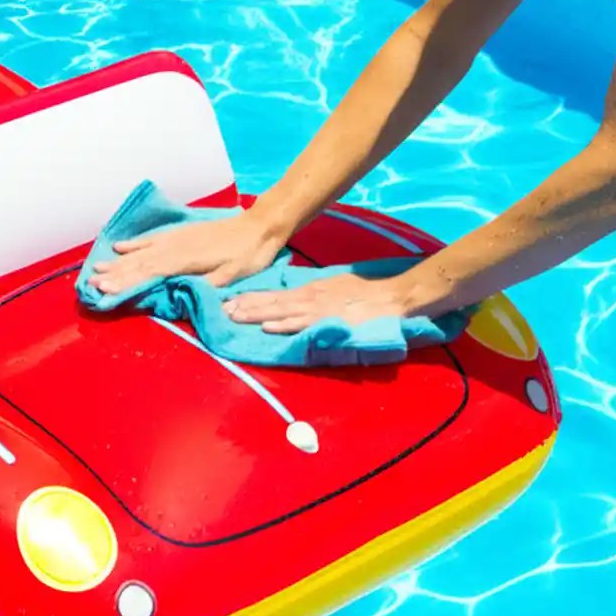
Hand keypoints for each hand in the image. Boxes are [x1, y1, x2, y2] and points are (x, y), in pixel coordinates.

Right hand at [88, 210, 285, 294]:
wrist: (259, 226)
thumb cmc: (248, 255)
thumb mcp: (233, 275)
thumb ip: (208, 285)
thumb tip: (184, 294)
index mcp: (186, 260)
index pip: (150, 274)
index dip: (127, 283)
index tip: (106, 291)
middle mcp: (175, 247)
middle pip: (139, 264)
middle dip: (114, 275)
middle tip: (91, 285)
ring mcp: (176, 239)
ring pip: (141, 252)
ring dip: (118, 262)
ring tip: (97, 269)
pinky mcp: (180, 234)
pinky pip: (151, 239)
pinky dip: (134, 244)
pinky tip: (119, 248)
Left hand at [223, 272, 419, 332]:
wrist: (395, 297)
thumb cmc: (367, 295)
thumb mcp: (335, 289)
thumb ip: (314, 296)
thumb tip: (295, 302)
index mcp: (310, 290)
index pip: (274, 295)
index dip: (251, 298)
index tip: (229, 301)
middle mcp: (309, 297)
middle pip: (271, 301)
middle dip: (245, 305)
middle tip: (220, 309)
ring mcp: (318, 308)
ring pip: (280, 311)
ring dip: (256, 314)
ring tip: (233, 316)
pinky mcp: (329, 319)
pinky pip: (302, 322)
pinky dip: (283, 324)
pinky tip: (266, 326)